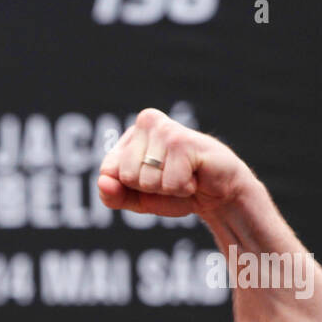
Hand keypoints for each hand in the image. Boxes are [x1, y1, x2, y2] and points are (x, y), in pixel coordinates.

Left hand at [97, 108, 254, 218]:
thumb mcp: (137, 199)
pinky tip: (195, 175)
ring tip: (184, 175)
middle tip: (171, 177)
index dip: (129, 187)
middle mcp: (146, 123)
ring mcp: (165, 129)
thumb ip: (114, 195)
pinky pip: (169, 183)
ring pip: (146, 180)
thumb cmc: (176, 190)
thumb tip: (102, 181)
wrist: (218, 193)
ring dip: (168, 188)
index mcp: (131, 134)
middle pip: (125, 175)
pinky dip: (182, 188)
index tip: (150, 180)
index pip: (108, 170)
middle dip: (149, 187)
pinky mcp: (183, 141)